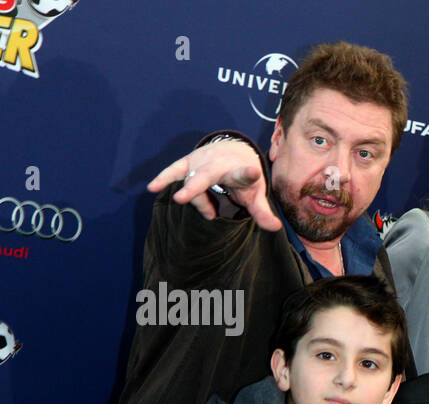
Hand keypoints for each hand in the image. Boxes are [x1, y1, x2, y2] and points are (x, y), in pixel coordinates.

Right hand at [146, 139, 282, 231]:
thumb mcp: (256, 193)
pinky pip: (174, 170)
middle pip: (206, 176)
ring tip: (202, 211)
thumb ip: (262, 211)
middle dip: (194, 187)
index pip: (244, 173)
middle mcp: (218, 163)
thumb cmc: (245, 176)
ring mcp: (201, 162)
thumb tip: (275, 228)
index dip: (248, 174)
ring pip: (191, 179)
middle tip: (182, 199)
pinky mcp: (188, 162)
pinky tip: (152, 187)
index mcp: (239, 171)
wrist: (235, 150)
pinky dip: (164, 178)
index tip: (253, 172)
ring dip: (192, 196)